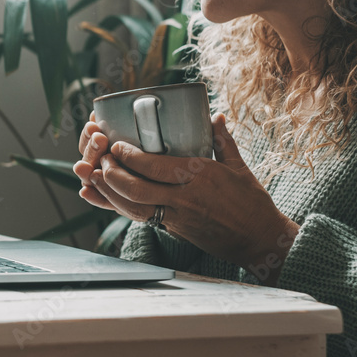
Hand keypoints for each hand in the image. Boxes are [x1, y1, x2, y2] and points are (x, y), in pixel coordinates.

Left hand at [77, 112, 299, 284]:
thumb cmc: (251, 202)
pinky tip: (109, 199)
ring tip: (97, 177)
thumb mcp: (240, 167)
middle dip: (112, 174)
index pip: (155, 166)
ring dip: (110, 193)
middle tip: (102, 160)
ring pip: (133, 208)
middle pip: (137, 188)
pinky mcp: (175, 230)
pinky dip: (122, 209)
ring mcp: (178, 217)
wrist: (259, 239)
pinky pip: (141, 220)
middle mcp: (185, 197)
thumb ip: (223, 140)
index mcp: (201, 176)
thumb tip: (215, 116)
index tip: (116, 146)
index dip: (129, 156)